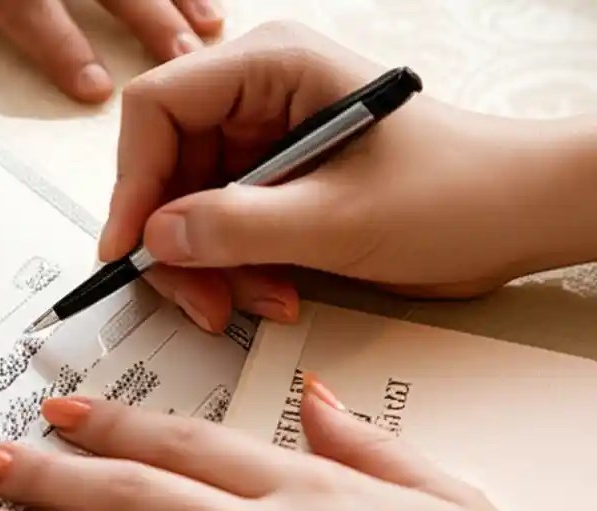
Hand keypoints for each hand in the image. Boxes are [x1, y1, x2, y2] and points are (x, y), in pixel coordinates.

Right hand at [101, 21, 596, 333]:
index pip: (159, 109)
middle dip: (178, 243)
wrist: (520, 216)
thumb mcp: (341, 219)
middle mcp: (259, 95)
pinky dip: (235, 270)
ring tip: (255, 303)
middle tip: (202, 301)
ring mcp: (265, 139)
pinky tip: (273, 294)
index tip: (130, 250)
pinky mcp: (276, 181)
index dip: (133, 182)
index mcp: (273, 67)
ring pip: (188, 206)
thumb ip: (240, 227)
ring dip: (210, 267)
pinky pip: (222, 227)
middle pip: (165, 166)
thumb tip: (155, 238)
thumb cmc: (458, 193)